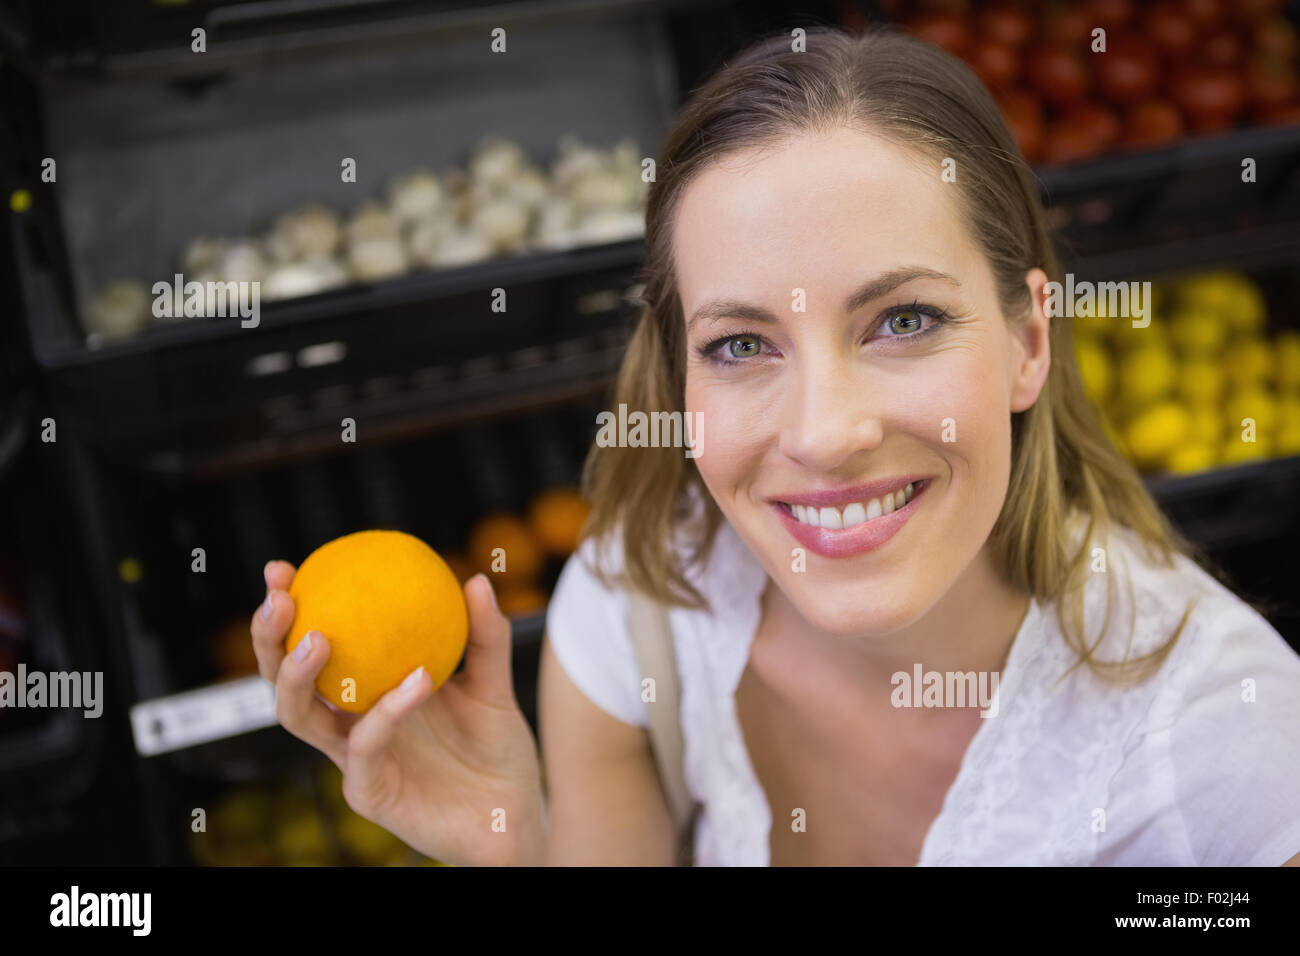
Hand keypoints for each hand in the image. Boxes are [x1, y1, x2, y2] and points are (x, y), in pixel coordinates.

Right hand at [251, 562, 544, 865]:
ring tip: (319, 638)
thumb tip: (473, 578)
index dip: (287, 611)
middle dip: (268, 639)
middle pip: (284, 682)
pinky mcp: (371, 794)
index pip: (312, 649)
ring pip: (300, 719)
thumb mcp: (492, 683)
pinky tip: (419, 680)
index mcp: (366, 695)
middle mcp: (349, 726)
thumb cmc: (496, 750)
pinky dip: (387, 710)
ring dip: (299, 677)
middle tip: (280, 599)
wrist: (517, 813)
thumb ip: (483, 636)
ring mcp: (354, 761)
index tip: (283, 568)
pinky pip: (367, 748)